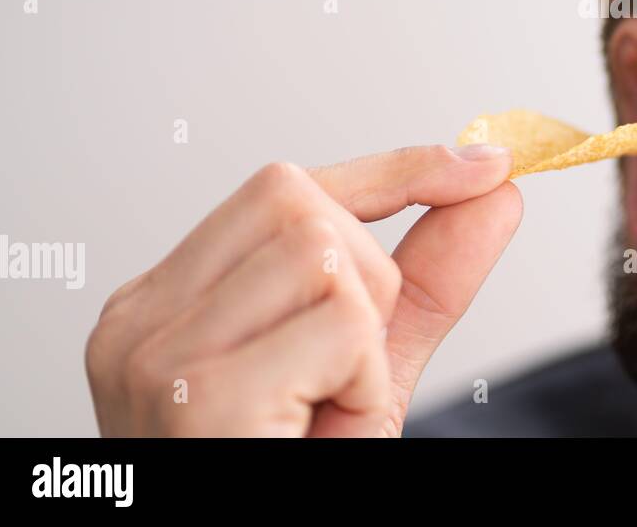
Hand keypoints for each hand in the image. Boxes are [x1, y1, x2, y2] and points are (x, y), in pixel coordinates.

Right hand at [86, 144, 519, 435]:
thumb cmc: (291, 471)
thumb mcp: (369, 368)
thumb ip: (424, 279)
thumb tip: (495, 190)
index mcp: (168, 305)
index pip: (285, 189)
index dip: (392, 172)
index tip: (481, 164)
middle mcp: (141, 319)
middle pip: (300, 201)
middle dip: (367, 279)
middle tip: (340, 374)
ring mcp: (157, 356)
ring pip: (323, 252)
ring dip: (365, 340)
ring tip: (321, 410)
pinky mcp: (200, 396)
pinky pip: (340, 323)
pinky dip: (364, 380)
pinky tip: (315, 430)